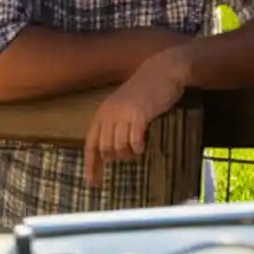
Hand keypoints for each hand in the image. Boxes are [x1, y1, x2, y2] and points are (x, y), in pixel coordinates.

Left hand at [84, 52, 187, 186]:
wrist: (162, 70)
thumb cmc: (146, 91)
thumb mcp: (124, 106)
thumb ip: (116, 123)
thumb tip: (112, 150)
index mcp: (103, 112)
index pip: (91, 144)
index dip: (91, 165)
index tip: (92, 183)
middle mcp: (109, 114)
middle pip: (105, 149)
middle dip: (115, 158)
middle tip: (128, 155)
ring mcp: (123, 113)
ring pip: (119, 147)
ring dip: (127, 154)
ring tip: (136, 150)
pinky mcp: (139, 113)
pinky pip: (134, 139)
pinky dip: (137, 147)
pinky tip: (142, 146)